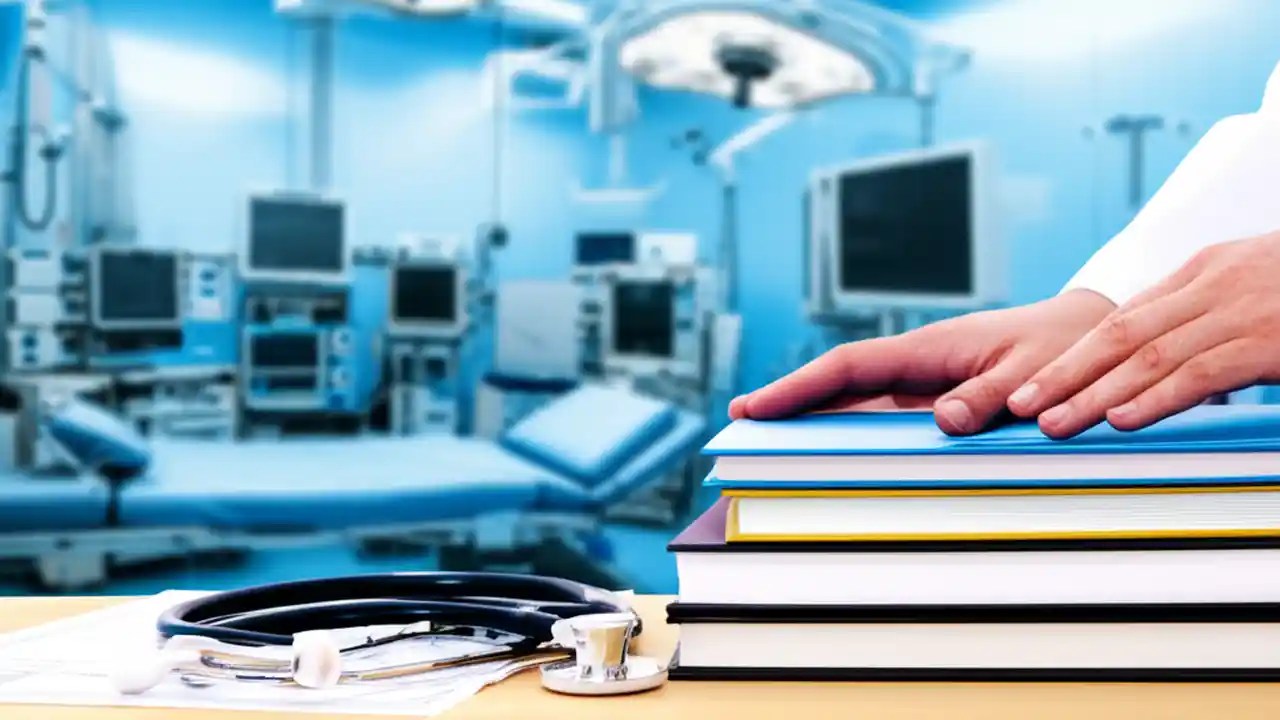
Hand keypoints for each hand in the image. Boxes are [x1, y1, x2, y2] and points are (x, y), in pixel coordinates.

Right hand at [729, 289, 1115, 434]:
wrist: (1092, 335)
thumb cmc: (1065, 347)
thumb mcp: (1033, 371)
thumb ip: (989, 394)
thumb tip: (942, 422)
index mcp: (930, 348)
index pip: (849, 367)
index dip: (798, 388)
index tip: (754, 408)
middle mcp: (918, 366)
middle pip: (839, 385)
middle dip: (789, 403)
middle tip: (739, 431)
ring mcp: (926, 384)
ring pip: (857, 403)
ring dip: (815, 421)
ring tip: (770, 448)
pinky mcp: (941, 402)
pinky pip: (887, 419)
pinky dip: (854, 434)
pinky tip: (831, 454)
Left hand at [1007, 232, 1279, 437]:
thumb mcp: (1257, 287)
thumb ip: (1211, 315)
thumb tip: (1167, 361)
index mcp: (1205, 269)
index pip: (1125, 314)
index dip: (1077, 351)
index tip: (1040, 378)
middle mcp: (1213, 284)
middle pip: (1118, 332)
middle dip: (1065, 371)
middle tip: (1021, 402)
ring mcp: (1241, 309)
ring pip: (1147, 355)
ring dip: (1092, 392)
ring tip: (1052, 421)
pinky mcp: (1270, 339)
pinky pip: (1199, 372)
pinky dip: (1154, 397)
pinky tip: (1120, 418)